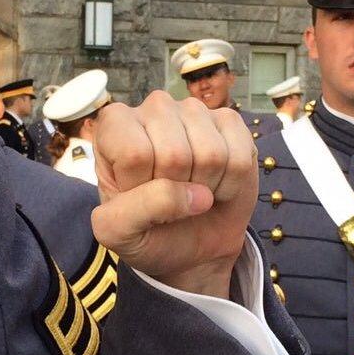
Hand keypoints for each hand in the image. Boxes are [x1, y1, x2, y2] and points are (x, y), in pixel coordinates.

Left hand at [93, 92, 255, 299]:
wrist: (191, 245)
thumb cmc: (148, 232)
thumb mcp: (119, 232)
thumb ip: (136, 211)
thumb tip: (195, 195)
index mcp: (113, 126)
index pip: (134, 154)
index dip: (141, 188)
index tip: (137, 196)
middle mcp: (153, 108)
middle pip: (175, 154)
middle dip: (176, 191)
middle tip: (169, 198)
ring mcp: (193, 110)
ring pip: (211, 154)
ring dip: (205, 188)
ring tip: (192, 191)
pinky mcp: (229, 121)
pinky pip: (239, 157)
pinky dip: (231, 184)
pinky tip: (215, 183)